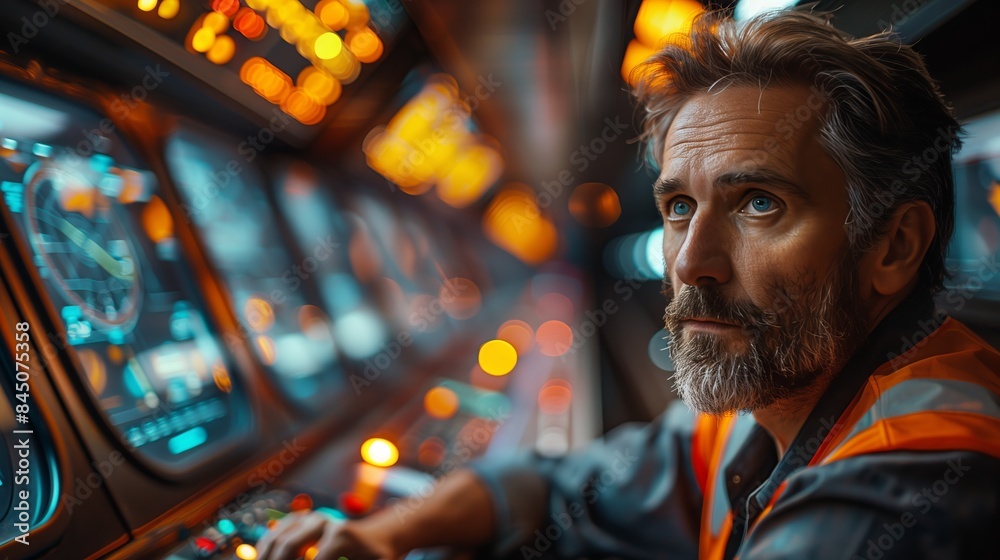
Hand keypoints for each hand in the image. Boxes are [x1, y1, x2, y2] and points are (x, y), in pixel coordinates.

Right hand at [256, 512, 398, 559]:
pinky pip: (275, 534)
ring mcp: (309, 518)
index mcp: (340, 535)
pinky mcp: (300, 520)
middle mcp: (322, 521)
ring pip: (276, 538)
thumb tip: (319, 559)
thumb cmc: (377, 558)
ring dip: (267, 556)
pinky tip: (264, 559)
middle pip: (288, 546)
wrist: (375, 539)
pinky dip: (265, 549)